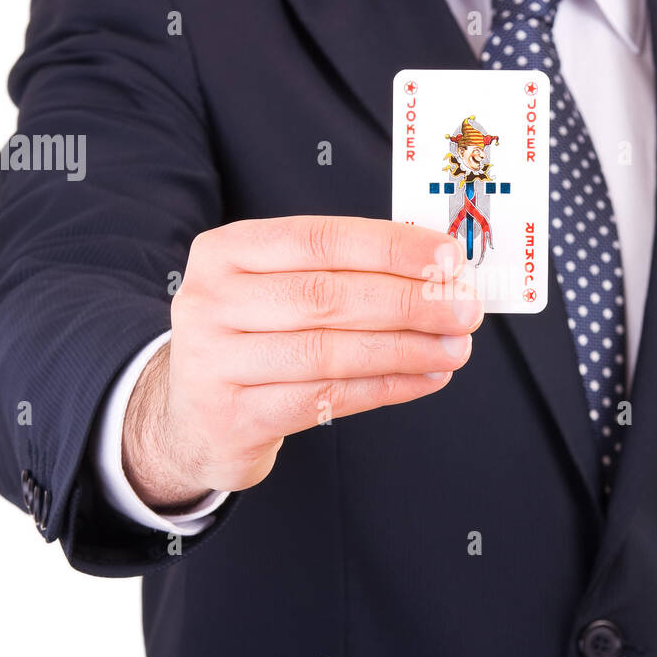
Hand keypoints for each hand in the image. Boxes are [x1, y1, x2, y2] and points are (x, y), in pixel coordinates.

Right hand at [122, 216, 479, 510]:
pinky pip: (325, 399)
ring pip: (328, 352)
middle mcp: (210, 301)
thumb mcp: (279, 288)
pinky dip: (385, 388)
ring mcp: (214, 362)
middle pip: (327, 297)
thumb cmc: (257, 338)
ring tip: (456, 348)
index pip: (321, 239)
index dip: (391, 248)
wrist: (191, 416)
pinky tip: (426, 378)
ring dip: (405, 349)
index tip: (449, 259)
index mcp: (227, 251)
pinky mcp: (233, 416)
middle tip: (465, 308)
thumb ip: (345, 272)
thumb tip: (439, 269)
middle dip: (409, 302)